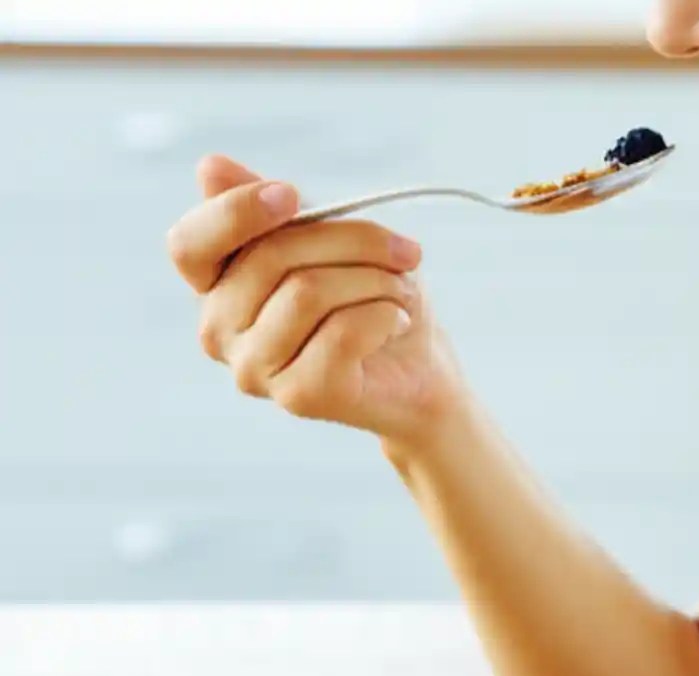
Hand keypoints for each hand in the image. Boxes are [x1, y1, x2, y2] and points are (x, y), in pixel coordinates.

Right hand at [167, 155, 467, 442]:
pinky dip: (385, 314)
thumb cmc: (371, 297)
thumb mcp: (329, 237)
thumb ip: (272, 207)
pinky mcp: (297, 397)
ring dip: (376, 280)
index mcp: (217, 284)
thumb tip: (210, 167)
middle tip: (404, 251)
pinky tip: (395, 322)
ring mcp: (253, 370)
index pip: (189, 244)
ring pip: (308, 292)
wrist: (421, 369)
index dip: (235, 212)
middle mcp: (219, 331)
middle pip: (271, 256)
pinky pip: (343, 332)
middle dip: (353, 240)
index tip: (292, 194)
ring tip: (398, 292)